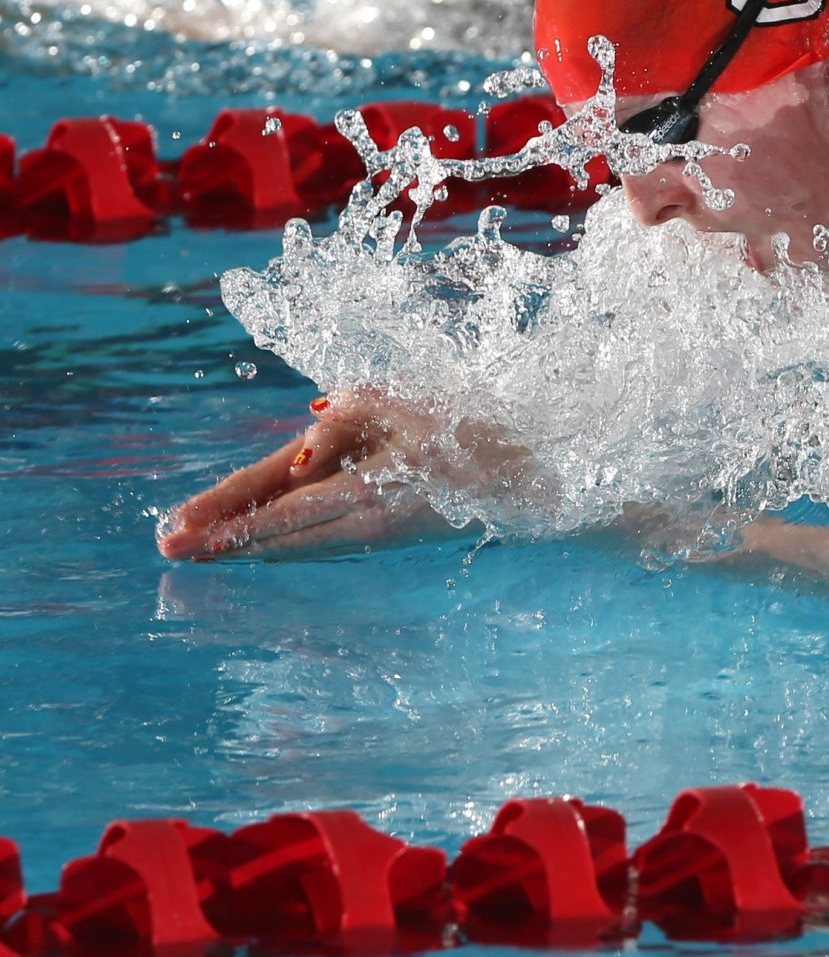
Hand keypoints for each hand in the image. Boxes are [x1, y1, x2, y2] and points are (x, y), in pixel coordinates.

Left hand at [157, 388, 449, 560]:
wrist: (530, 482)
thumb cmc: (471, 431)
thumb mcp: (410, 406)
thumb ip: (349, 415)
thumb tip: (302, 441)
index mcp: (371, 487)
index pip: (287, 509)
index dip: (235, 520)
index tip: (188, 530)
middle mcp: (366, 522)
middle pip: (283, 537)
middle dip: (226, 542)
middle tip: (170, 550)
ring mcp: (376, 536)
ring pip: (299, 546)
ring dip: (248, 548)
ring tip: (202, 550)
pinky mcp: (386, 537)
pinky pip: (321, 543)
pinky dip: (283, 545)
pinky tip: (260, 545)